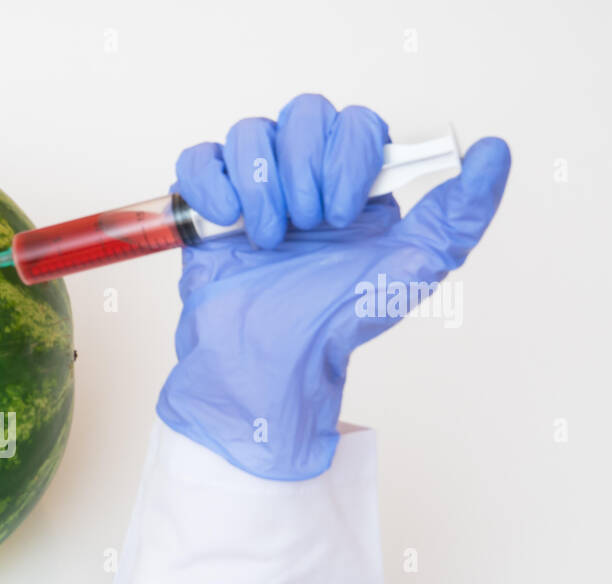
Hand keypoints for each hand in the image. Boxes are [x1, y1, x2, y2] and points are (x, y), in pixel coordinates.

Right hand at [157, 93, 510, 479]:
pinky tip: (229, 225)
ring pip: (251, 132)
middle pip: (303, 112)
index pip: (355, 121)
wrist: (268, 360)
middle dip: (305, 172)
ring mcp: (250, 186)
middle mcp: (301, 173)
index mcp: (351, 180)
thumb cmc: (333, 321)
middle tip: (307, 229)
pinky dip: (213, 186)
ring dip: (262, 188)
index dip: (347, 159)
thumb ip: (460, 213)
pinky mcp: (204, 204)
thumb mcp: (413, 267)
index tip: (343, 216)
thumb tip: (495, 152)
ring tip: (267, 239)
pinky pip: (200, 159)